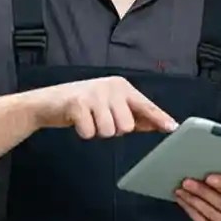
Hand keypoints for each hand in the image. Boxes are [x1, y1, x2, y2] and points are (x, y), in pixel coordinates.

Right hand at [34, 76, 177, 138]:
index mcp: (121, 86)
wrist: (48, 102)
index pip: (145, 105)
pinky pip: (90, 133)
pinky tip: (77, 121)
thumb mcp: (110, 106)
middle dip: (114, 130)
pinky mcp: (78, 104)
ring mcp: (94, 94)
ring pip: (109, 132)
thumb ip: (133, 115)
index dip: (159, 118)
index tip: (172, 128)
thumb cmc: (83, 106)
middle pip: (126, 126)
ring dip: (98, 132)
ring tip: (89, 119)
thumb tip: (157, 124)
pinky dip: (84, 133)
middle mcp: (110, 87)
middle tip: (99, 119)